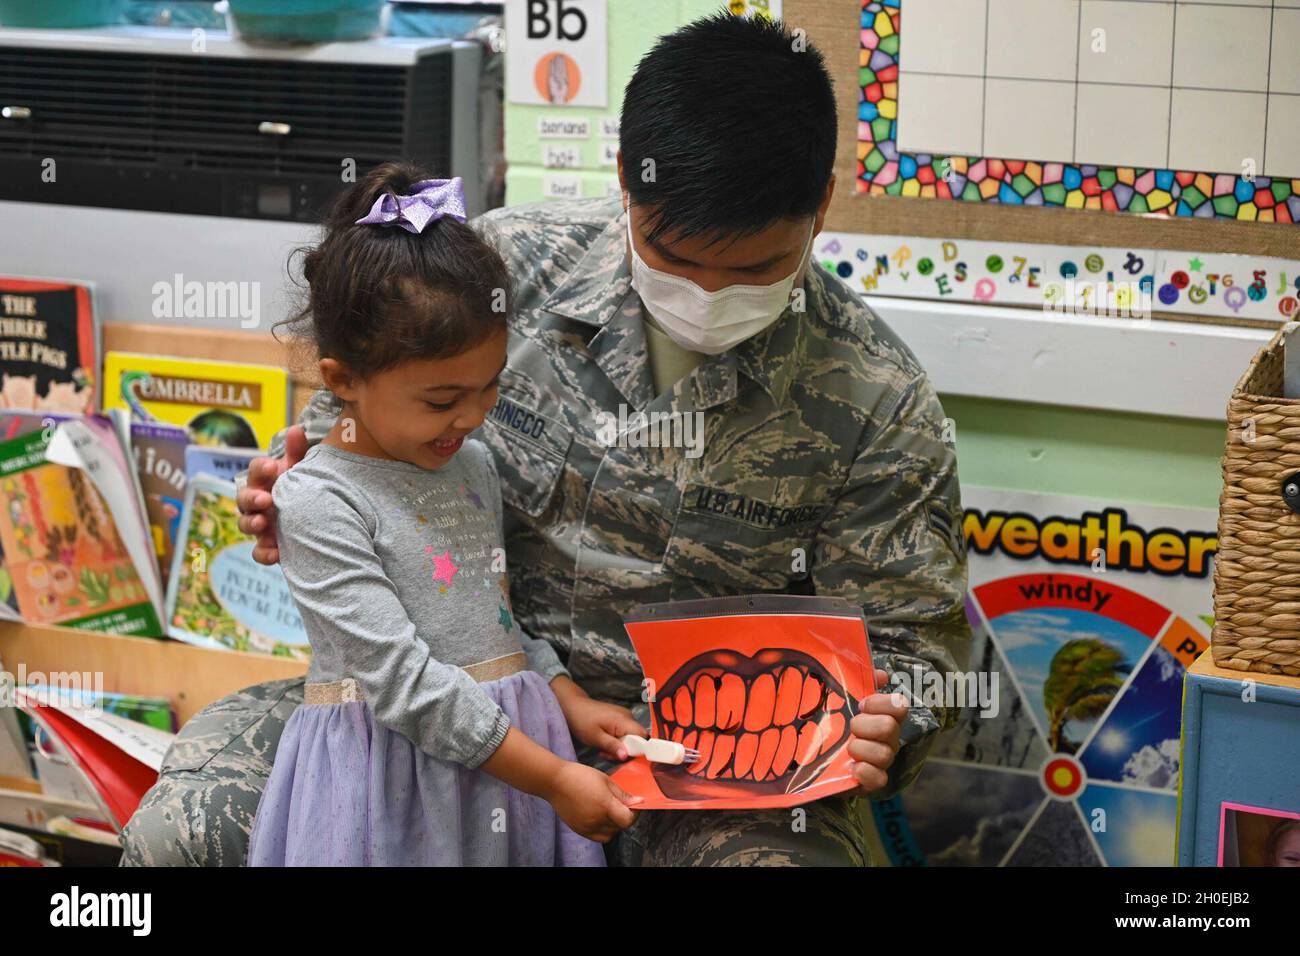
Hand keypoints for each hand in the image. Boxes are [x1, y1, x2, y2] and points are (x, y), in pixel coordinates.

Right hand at [236, 425, 306, 564]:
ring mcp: (258, 523)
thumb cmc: (300, 486)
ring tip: (262, 523)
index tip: (272, 466)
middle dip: (252, 498)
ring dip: (251, 524)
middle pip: (244, 498)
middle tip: (265, 499)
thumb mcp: (300, 468)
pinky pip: (259, 552)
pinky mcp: (266, 544)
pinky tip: (276, 554)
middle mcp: (255, 501)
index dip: (261, 468)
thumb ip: (297, 451)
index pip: (255, 470)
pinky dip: (264, 554)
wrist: (312, 513)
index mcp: (263, 480)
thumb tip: (296, 429)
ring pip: (245, 524)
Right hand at [545, 762, 640, 842]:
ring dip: (615, 825)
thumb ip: (622, 794)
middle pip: (620, 827)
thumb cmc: (579, 776)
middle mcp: (596, 819)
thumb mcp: (606, 780)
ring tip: (610, 811)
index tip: (635, 804)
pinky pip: (599, 837)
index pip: (628, 819)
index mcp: (604, 805)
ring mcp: (587, 827)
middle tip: (623, 804)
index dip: (635, 813)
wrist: (555, 782)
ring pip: (611, 834)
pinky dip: (604, 830)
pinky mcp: (580, 830)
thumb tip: (638, 802)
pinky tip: (601, 816)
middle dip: (626, 816)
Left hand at [550, 676, 646, 760]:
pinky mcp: (620, 717)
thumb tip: (626, 756)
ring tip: (603, 748)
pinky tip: (605, 742)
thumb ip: (612, 746)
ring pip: (631, 736)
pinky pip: (625, 732)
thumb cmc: (582, 721)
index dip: (637, 749)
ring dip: (620, 746)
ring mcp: (624, 715)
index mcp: (623, 720)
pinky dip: (617, 740)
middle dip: (625, 750)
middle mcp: (628, 716)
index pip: (643, 737)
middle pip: (638, 738)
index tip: (622, 756)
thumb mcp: (596, 738)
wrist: (573, 706)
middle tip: (608, 754)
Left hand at [846, 668, 905, 793]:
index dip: (882, 703)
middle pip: (890, 728)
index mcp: (883, 716)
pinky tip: (851, 767)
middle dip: (865, 725)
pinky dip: (864, 772)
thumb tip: (880, 674)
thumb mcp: (841, 699)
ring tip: (847, 748)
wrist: (814, 759)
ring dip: (861, 748)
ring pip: (885, 754)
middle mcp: (887, 739)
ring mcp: (881, 761)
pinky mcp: (871, 782)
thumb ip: (859, 682)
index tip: (861, 704)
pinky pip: (879, 779)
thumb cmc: (834, 724)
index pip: (899, 706)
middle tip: (850, 727)